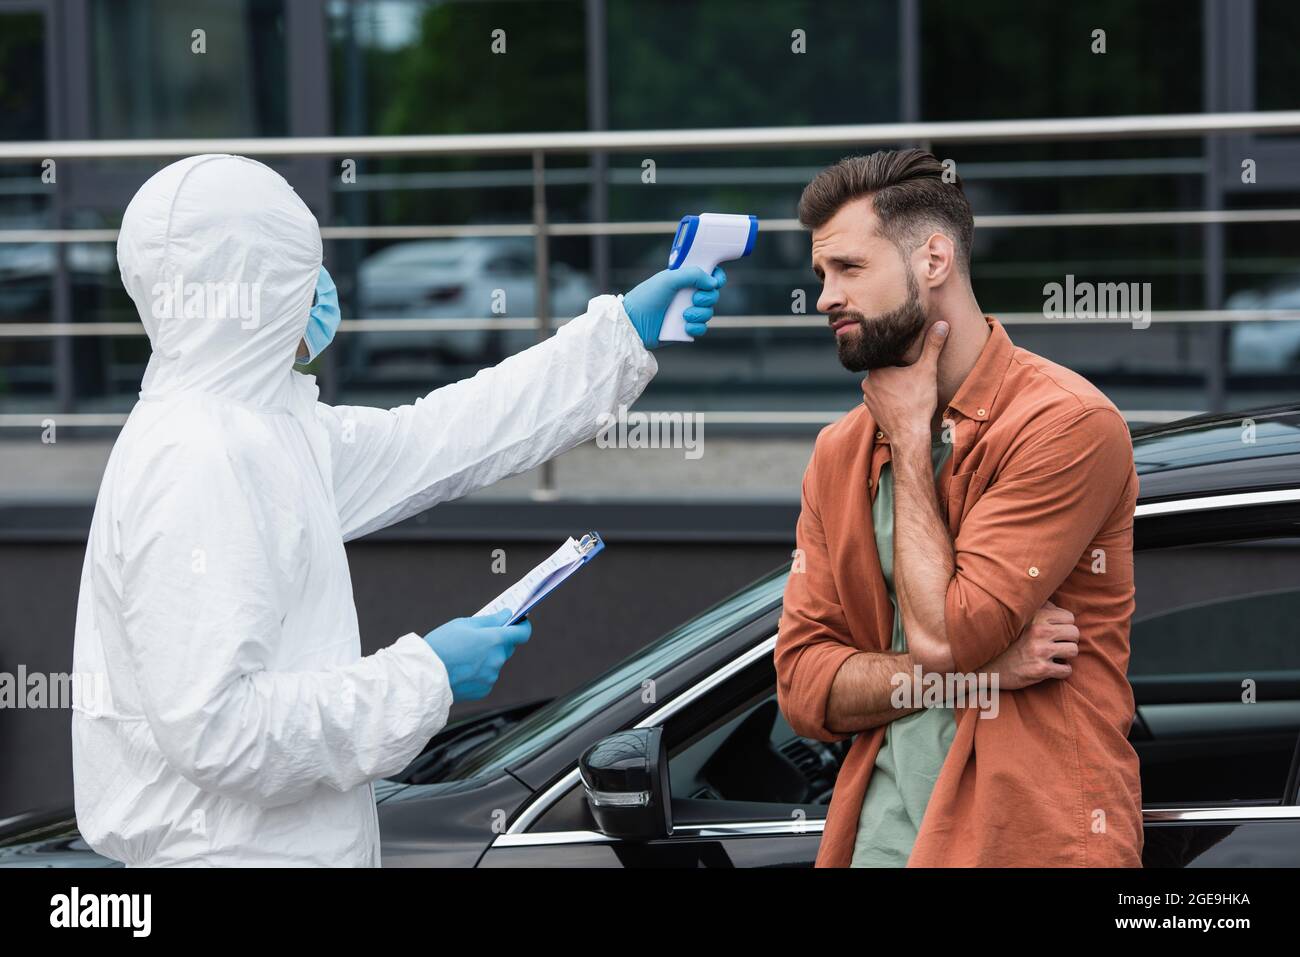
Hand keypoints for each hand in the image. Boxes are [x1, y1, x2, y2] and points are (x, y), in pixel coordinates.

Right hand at [422, 610, 531, 701]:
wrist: (424, 676)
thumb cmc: (441, 645)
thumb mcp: (463, 624)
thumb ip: (490, 620)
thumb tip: (507, 615)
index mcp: (495, 639)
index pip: (523, 633)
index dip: (523, 626)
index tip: (520, 622)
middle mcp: (498, 659)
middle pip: (507, 647)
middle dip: (497, 642)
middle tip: (478, 639)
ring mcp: (492, 676)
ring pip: (495, 663)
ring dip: (486, 658)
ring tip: (463, 657)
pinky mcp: (484, 690)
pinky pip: (487, 677)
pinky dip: (479, 673)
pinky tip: (462, 670)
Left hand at [621, 265, 725, 348]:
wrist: (634, 324)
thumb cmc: (647, 298)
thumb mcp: (668, 279)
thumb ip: (692, 274)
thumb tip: (713, 281)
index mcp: (683, 279)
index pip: (709, 275)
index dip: (716, 277)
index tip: (715, 282)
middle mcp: (687, 294)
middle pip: (712, 294)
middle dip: (708, 298)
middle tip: (695, 299)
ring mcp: (687, 312)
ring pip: (709, 312)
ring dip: (700, 314)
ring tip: (684, 315)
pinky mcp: (685, 328)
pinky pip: (702, 328)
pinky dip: (696, 327)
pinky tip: (685, 327)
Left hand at [859, 320, 948, 443]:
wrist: (909, 435)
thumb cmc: (917, 403)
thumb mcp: (927, 370)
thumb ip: (933, 346)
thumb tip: (942, 324)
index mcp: (876, 370)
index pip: (883, 354)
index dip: (895, 352)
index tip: (905, 351)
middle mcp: (867, 383)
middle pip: (882, 369)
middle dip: (895, 368)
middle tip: (909, 368)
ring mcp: (868, 399)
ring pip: (881, 385)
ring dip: (892, 384)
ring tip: (906, 384)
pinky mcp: (873, 411)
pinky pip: (881, 399)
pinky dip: (890, 397)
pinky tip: (902, 398)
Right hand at [982, 599, 1078, 689]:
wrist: (988, 666)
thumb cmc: (1006, 642)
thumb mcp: (1019, 619)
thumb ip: (1039, 609)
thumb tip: (1056, 606)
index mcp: (1036, 616)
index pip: (1069, 617)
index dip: (1064, 626)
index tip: (1055, 633)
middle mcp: (1039, 631)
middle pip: (1074, 633)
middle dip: (1068, 641)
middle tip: (1056, 645)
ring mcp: (1040, 651)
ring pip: (1073, 651)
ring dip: (1065, 656)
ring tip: (1054, 656)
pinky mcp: (1041, 669)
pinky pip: (1066, 670)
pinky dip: (1061, 671)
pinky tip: (1050, 668)